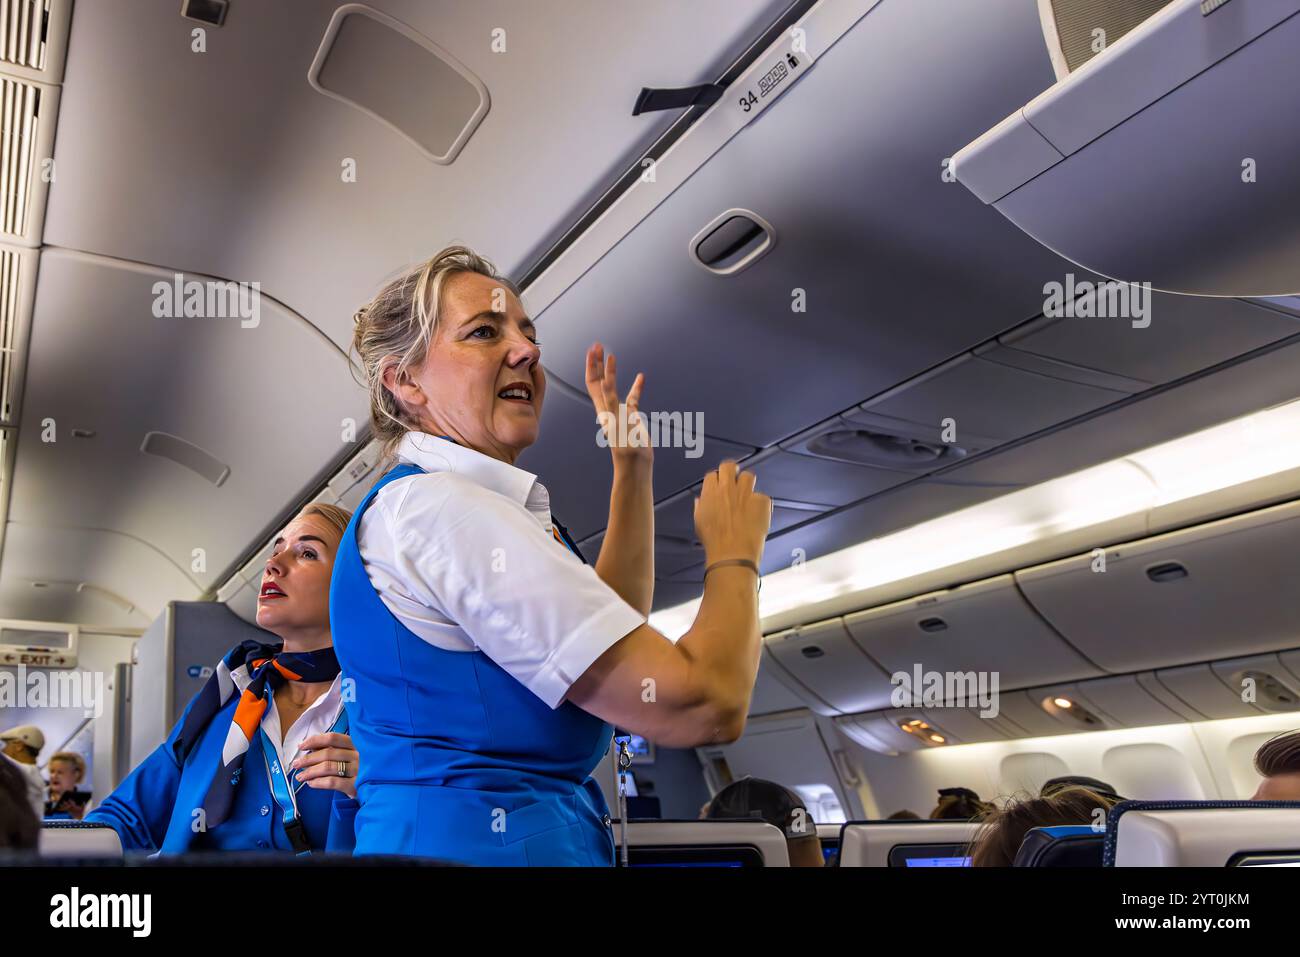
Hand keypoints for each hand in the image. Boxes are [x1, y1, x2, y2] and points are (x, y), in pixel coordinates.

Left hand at [290, 732, 359, 799]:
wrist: (380, 786)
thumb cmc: (361, 769)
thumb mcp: (352, 755)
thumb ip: (335, 749)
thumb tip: (310, 748)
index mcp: (356, 744)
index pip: (332, 737)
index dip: (314, 740)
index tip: (301, 746)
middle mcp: (358, 755)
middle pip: (327, 753)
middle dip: (307, 759)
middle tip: (296, 764)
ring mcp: (358, 770)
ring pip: (328, 767)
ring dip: (310, 772)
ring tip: (300, 776)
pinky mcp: (356, 785)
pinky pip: (333, 782)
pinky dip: (319, 782)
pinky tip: (311, 784)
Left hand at [586, 342, 651, 468]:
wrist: (634, 465)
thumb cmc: (626, 447)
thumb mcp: (618, 421)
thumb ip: (613, 401)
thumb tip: (606, 384)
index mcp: (604, 408)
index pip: (595, 382)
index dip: (594, 365)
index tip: (595, 349)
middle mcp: (608, 407)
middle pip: (599, 380)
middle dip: (597, 363)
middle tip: (597, 345)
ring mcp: (619, 411)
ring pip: (613, 386)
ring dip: (612, 371)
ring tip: (611, 355)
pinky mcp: (631, 417)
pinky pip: (633, 398)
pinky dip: (636, 386)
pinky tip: (641, 377)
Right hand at [693, 460, 771, 564]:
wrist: (732, 552)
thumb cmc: (715, 541)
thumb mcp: (699, 522)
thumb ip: (701, 506)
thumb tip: (701, 501)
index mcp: (711, 492)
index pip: (713, 475)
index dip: (716, 480)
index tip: (719, 485)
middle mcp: (728, 489)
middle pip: (729, 466)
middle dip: (731, 471)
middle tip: (734, 479)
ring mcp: (746, 493)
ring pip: (748, 475)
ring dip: (747, 483)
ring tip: (747, 494)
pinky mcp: (761, 501)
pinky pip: (762, 496)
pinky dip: (760, 504)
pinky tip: (757, 514)